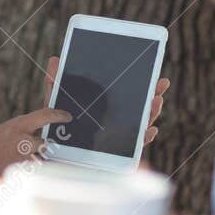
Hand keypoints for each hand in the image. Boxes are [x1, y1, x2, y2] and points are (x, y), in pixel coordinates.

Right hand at [0, 107, 69, 194]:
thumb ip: (16, 134)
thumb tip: (30, 137)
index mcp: (16, 127)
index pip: (45, 116)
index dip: (58, 115)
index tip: (66, 116)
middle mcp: (25, 141)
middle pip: (45, 143)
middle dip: (39, 150)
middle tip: (27, 155)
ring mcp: (27, 159)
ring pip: (40, 160)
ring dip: (33, 164)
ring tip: (14, 169)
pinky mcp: (27, 175)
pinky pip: (35, 175)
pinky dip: (29, 176)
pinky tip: (16, 179)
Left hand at [43, 56, 168, 148]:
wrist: (54, 154)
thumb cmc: (57, 128)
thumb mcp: (55, 103)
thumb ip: (55, 83)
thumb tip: (54, 59)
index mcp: (106, 108)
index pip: (128, 94)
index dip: (143, 85)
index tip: (154, 74)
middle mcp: (115, 122)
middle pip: (140, 108)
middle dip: (153, 95)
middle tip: (161, 84)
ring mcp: (118, 138)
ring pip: (140, 125)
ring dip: (151, 113)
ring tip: (156, 101)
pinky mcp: (116, 154)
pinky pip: (134, 147)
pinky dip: (144, 138)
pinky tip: (150, 130)